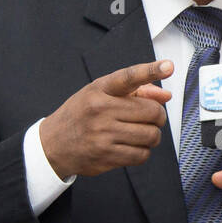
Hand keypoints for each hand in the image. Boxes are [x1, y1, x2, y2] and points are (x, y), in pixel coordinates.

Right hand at [39, 60, 172, 177]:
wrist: (53, 144)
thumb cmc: (82, 115)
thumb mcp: (101, 95)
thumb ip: (136, 91)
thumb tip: (165, 97)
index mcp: (99, 89)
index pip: (129, 77)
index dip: (151, 70)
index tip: (168, 66)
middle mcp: (101, 110)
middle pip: (152, 112)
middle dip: (158, 116)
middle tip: (151, 118)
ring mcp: (103, 134)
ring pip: (151, 135)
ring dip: (152, 136)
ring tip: (140, 133)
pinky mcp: (106, 156)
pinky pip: (142, 155)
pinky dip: (143, 151)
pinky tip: (132, 146)